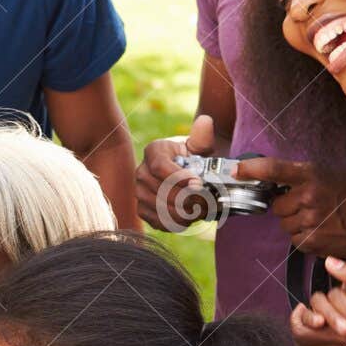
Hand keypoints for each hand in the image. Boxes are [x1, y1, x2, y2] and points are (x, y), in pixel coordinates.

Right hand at [135, 115, 216, 230]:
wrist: (187, 174)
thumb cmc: (194, 158)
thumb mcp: (200, 145)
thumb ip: (203, 136)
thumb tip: (205, 122)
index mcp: (153, 151)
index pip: (160, 166)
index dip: (179, 177)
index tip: (198, 183)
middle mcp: (141, 171)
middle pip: (160, 190)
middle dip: (186, 199)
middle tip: (206, 202)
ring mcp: (139, 192)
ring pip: (159, 208)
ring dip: (184, 213)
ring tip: (201, 210)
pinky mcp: (142, 210)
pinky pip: (157, 221)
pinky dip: (176, 223)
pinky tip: (189, 217)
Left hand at [240, 158, 345, 257]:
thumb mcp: (330, 176)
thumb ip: (303, 179)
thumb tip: (272, 183)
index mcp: (313, 174)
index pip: (275, 169)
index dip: (253, 170)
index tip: (236, 170)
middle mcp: (310, 196)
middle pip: (276, 206)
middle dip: (288, 207)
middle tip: (310, 206)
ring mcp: (311, 220)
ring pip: (284, 225)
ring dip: (296, 224)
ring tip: (320, 219)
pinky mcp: (314, 241)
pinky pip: (295, 240)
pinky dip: (305, 238)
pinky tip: (323, 231)